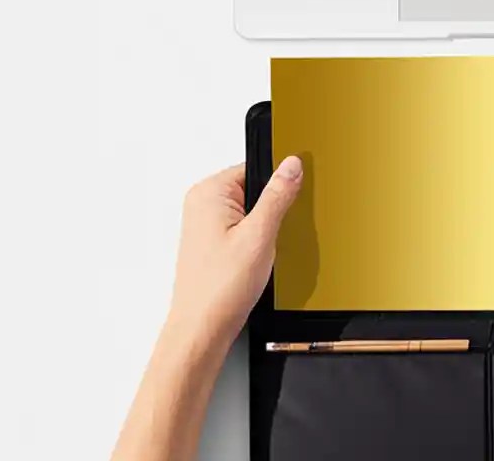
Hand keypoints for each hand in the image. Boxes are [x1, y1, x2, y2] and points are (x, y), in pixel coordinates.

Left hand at [167, 157, 303, 350]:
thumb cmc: (219, 288)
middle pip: (253, 189)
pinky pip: (243, 230)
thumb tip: (291, 165)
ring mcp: (205, 224)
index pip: (255, 167)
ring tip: (258, 253)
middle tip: (270, 236)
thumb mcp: (260, 235)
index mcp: (209, 192)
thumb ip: (278, 195)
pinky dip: (255, 243)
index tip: (291, 200)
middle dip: (271, 211)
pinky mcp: (211, 242)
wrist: (202, 328)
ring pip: (250, 212)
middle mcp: (202, 204)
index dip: (278, 184)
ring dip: (264, 230)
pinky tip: (253, 261)